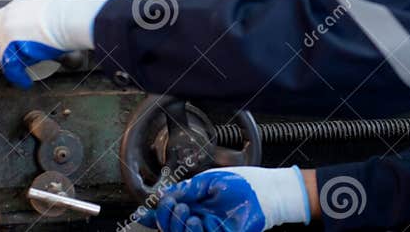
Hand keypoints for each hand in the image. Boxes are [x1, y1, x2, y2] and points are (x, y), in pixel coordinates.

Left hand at [0, 0, 119, 87]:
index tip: (0, 45)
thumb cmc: (67, 15)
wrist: (71, 19)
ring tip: (16, 71)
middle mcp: (6, 18)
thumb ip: (41, 21)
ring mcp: (6, 33)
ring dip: (5, 65)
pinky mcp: (11, 48)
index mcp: (15, 8)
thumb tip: (47, 32)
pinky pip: (10, 68)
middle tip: (7, 61)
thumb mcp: (46, 12)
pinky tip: (25, 81)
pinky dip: (17, 78)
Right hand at [137, 166, 309, 231]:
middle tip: (173, 205)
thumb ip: (186, 190)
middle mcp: (200, 221)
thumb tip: (163, 195)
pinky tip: (196, 220)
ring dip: (178, 225)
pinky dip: (194, 231)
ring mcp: (210, 231)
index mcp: (196, 206)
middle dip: (166, 218)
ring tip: (186, 211)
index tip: (142, 214)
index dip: (155, 216)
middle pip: (171, 228)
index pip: (170, 216)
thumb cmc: (243, 184)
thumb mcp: (208, 181)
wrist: (267, 191)